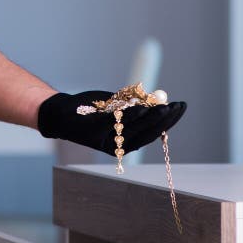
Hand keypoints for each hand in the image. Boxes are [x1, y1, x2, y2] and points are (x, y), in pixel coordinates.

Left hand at [37, 90, 186, 154]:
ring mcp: (107, 139)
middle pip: (148, 132)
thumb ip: (133, 104)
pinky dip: (129, 116)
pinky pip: (115, 123)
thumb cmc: (90, 109)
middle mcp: (120, 144)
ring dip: (151, 118)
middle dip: (164, 118)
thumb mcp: (115, 105)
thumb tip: (157, 98)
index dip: (169, 120)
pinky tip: (140, 107)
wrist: (61, 112)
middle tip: (176, 106)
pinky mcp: (94, 131)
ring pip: (134, 128)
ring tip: (164, 107)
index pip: (154, 131)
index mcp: (128, 141)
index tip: (181, 106)